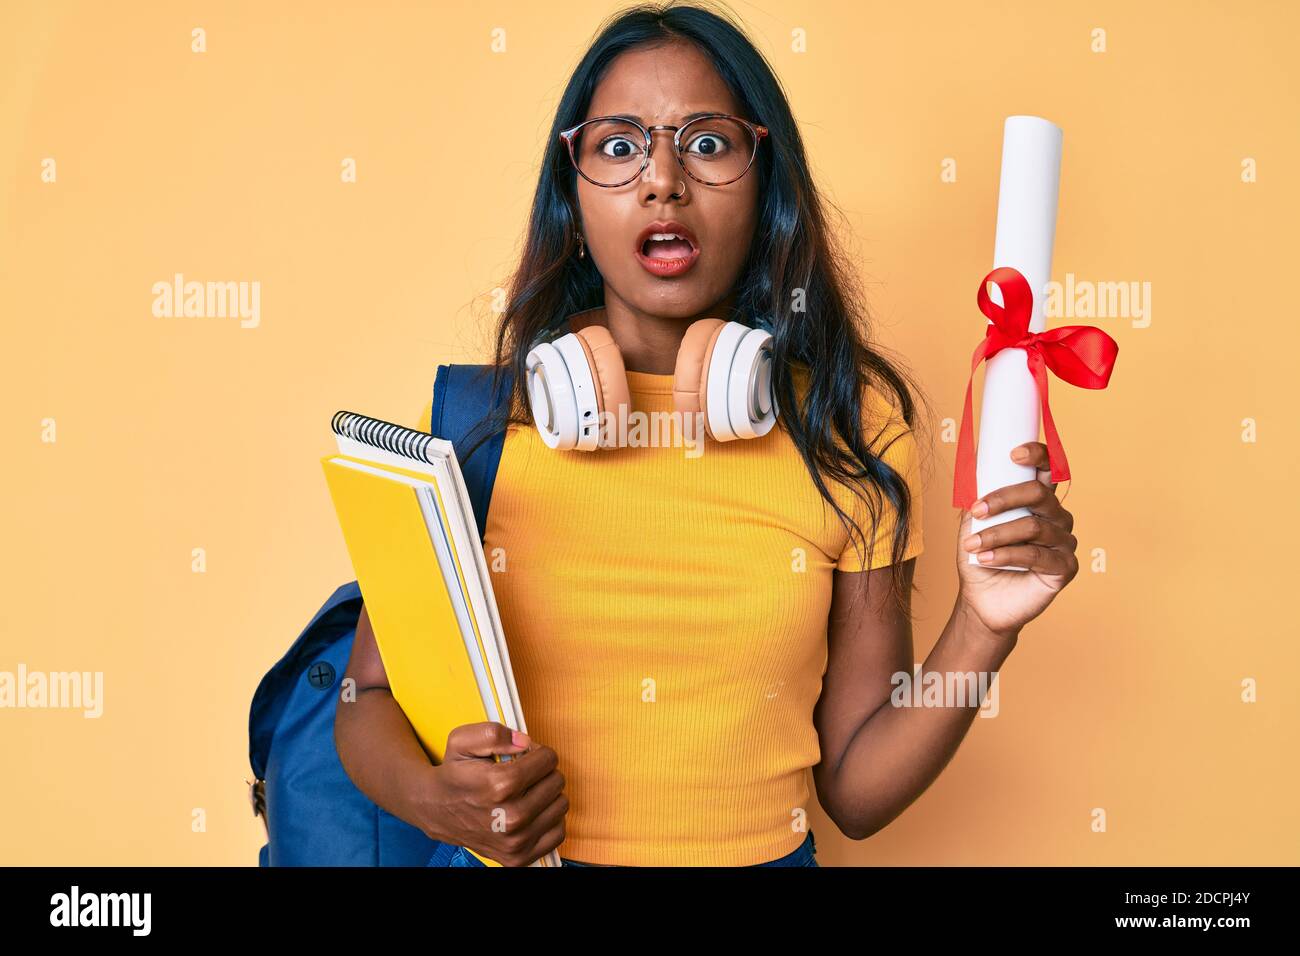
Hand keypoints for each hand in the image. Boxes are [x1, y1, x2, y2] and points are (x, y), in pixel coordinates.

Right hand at [418, 722, 568, 865]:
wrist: (435, 810)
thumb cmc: (453, 775)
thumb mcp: (462, 741)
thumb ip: (494, 732)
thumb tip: (524, 742)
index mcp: (500, 785)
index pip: (548, 760)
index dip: (539, 752)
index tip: (526, 756)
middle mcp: (511, 817)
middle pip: (557, 782)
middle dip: (544, 773)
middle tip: (526, 775)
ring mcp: (516, 841)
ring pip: (561, 806)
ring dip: (548, 795)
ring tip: (528, 793)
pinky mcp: (519, 857)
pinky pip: (558, 833)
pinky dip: (550, 820)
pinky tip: (533, 812)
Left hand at [955, 441, 1078, 640]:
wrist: (981, 599)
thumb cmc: (979, 557)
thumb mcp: (973, 523)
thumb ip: (979, 497)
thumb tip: (975, 469)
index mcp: (1039, 501)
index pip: (1048, 469)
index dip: (1038, 455)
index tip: (1013, 454)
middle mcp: (1057, 517)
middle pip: (1039, 494)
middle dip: (1004, 499)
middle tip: (977, 511)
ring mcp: (1064, 542)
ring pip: (1033, 527)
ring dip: (997, 534)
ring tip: (972, 546)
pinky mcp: (1065, 568)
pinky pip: (1038, 555)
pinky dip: (1006, 555)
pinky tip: (986, 560)